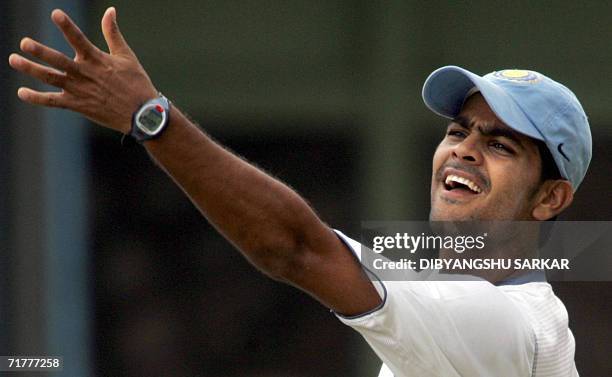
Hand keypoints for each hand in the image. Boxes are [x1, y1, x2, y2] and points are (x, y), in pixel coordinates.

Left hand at [8, 7, 157, 133]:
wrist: (142, 114)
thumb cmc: (136, 83)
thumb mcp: (126, 56)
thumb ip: (113, 33)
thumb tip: (110, 10)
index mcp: (97, 60)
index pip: (79, 39)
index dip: (67, 26)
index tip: (56, 14)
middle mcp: (86, 74)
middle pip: (59, 61)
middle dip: (41, 52)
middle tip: (24, 43)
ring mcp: (80, 90)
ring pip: (51, 78)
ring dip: (32, 69)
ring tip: (14, 59)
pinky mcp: (78, 105)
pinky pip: (53, 101)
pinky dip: (37, 98)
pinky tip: (22, 92)